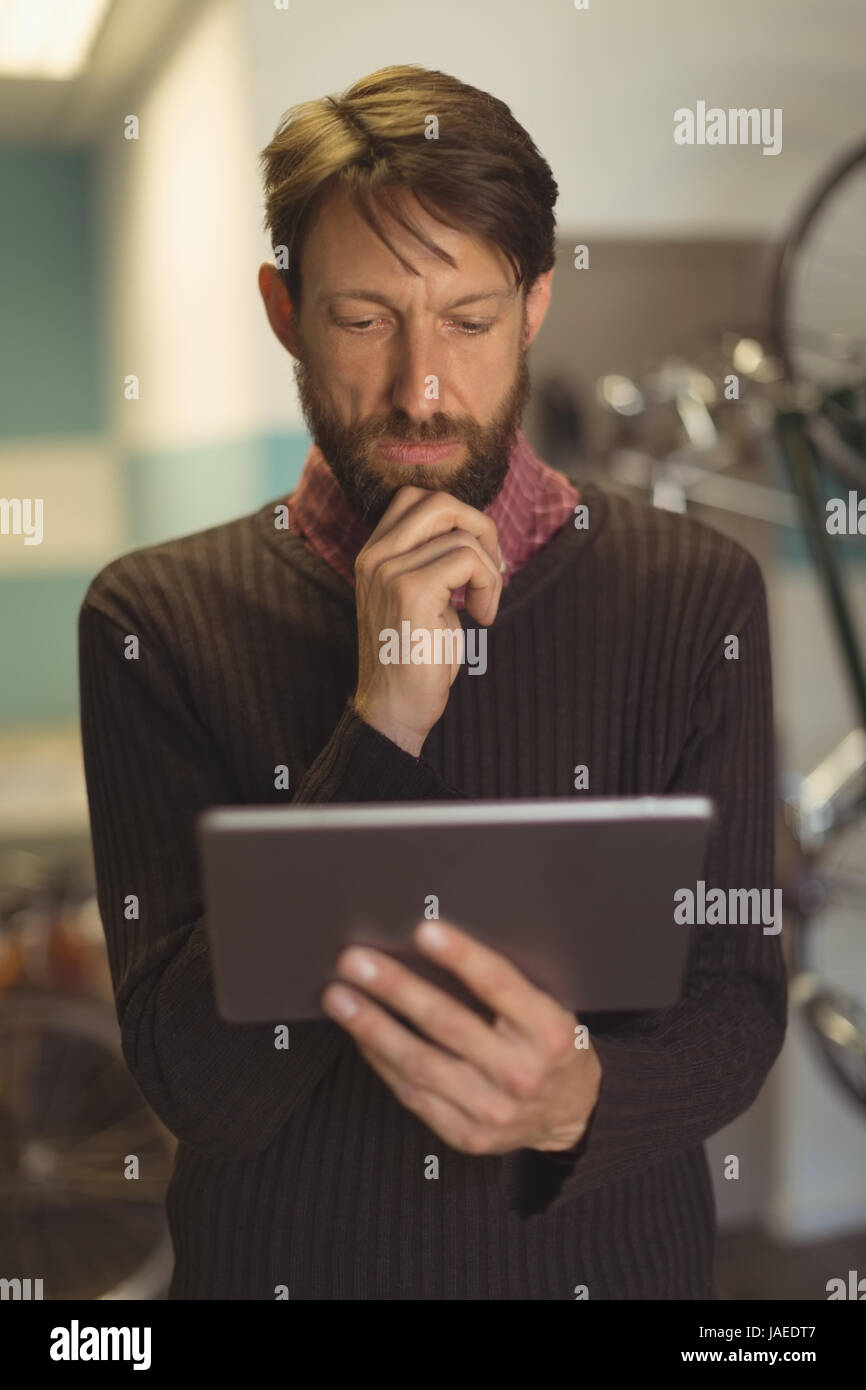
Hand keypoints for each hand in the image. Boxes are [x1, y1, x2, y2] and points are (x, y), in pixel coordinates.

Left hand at [320, 918, 601, 1155]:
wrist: (574, 1112)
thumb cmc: (550, 1046)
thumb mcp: (546, 1008)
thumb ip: (503, 984)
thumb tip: (433, 941)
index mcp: (549, 1031)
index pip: (501, 985)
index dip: (461, 957)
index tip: (424, 931)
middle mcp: (522, 1073)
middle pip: (448, 1024)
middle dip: (395, 989)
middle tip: (356, 962)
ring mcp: (493, 1109)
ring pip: (419, 1063)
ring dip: (372, 1027)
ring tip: (340, 998)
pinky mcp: (468, 1134)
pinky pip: (413, 1093)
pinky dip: (381, 1060)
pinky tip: (361, 1035)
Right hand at [352, 488, 503, 755]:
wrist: (395, 709)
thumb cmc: (416, 659)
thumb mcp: (424, 597)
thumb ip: (436, 560)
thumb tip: (478, 532)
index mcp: (373, 554)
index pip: (415, 498)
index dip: (458, 518)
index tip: (474, 559)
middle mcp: (375, 556)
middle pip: (438, 501)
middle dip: (480, 527)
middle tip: (491, 568)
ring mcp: (388, 570)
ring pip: (462, 535)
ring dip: (490, 570)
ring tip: (484, 607)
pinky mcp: (411, 591)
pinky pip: (469, 560)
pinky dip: (489, 585)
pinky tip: (482, 616)